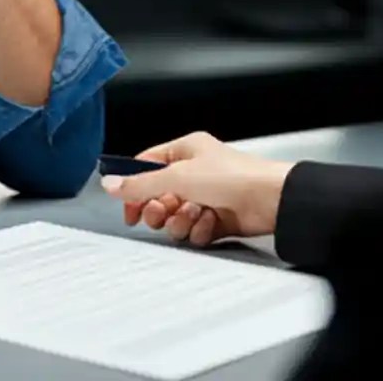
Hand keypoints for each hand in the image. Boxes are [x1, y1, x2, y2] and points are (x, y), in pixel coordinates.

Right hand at [101, 133, 295, 247]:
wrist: (272, 200)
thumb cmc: (233, 177)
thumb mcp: (177, 176)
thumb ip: (140, 184)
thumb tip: (110, 184)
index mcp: (185, 152)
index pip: (147, 167)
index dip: (134, 188)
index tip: (128, 207)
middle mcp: (195, 173)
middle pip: (158, 197)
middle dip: (158, 210)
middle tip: (162, 212)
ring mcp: (207, 197)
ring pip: (175, 218)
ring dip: (181, 221)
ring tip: (194, 215)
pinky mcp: (217, 220)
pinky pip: (194, 231)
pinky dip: (200, 230)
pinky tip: (211, 222)